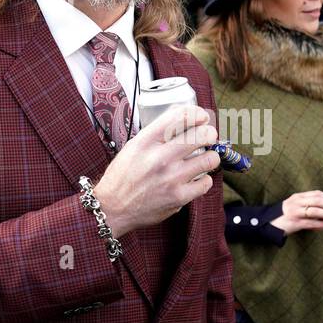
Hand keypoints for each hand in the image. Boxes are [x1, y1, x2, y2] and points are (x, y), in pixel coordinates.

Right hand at [93, 105, 220, 237]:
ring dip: (210, 157)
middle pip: (202, 135)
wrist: (113, 208)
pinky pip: (206, 182)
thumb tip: (183, 115)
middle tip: (207, 137)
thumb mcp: (134, 146)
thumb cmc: (123, 176)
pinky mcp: (179, 197)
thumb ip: (157, 132)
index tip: (202, 117)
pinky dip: (203, 180)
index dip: (198, 114)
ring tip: (204, 158)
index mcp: (147, 141)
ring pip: (210, 158)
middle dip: (210, 134)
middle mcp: (160, 157)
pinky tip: (195, 179)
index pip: (181, 117)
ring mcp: (171, 178)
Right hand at [271, 190, 322, 234]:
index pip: (317, 194)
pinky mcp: (294, 222)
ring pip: (317, 210)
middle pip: (319, 200)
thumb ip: (309, 209)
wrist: (267, 225)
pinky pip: (312, 222)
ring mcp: (295, 211)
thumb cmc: (284, 218)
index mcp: (298, 196)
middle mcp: (297, 202)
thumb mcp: (296, 208)